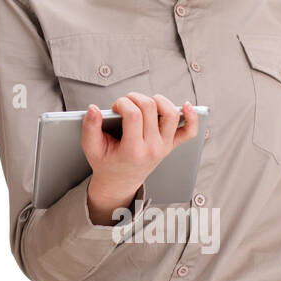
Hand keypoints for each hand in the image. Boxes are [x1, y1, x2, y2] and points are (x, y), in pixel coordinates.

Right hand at [83, 93, 198, 224]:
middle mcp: (152, 148)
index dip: (122, 103)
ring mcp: (164, 147)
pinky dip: (191, 117)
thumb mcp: (91, 148)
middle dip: (134, 98)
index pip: (133, 115)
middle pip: (151, 108)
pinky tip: (185, 106)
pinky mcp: (170, 145)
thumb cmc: (106, 162)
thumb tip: (93, 109)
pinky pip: (189, 131)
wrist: (120, 181)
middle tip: (124, 104)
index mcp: (133, 150)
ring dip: (158, 100)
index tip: (114, 107)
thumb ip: (89, 127)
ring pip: (171, 114)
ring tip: (144, 102)